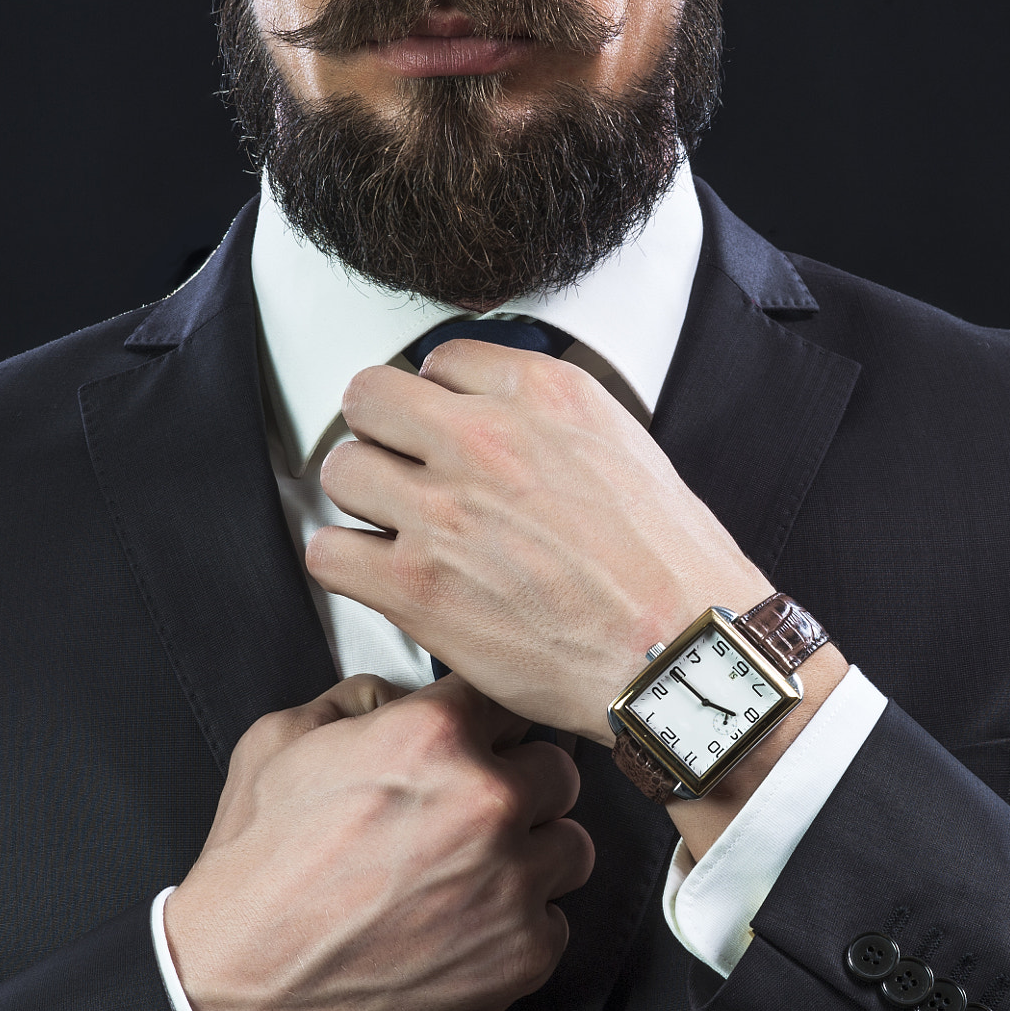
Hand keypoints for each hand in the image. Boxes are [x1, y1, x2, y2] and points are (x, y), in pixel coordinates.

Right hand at [161, 674, 592, 1010]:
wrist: (241, 988)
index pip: (506, 703)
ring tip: (471, 877)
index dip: (485, 729)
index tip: (475, 749)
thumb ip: (355, 698)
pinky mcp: (525, 954)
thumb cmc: (254, 871)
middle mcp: (487, 802)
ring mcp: (513, 881)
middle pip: (556, 771)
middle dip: (518, 789)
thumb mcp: (278, 743)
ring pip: (571, 847)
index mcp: (433, 736)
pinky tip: (461, 929)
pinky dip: (517, 927)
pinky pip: (555, 922)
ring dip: (532, 857)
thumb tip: (398, 693)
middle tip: (470, 818)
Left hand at [307, 340, 770, 740]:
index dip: (438, 401)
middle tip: (401, 470)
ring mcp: (444, 511)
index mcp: (544, 395)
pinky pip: (329, 552)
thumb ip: (550, 423)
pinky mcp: (416, 584)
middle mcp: (485, 440)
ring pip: (342, 470)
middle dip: (381, 435)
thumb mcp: (626, 448)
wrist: (681, 650)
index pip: (441, 360)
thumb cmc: (670, 569)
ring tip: (395, 527)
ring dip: (362, 499)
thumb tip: (504, 422)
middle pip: (370, 398)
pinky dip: (348, 564)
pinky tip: (382, 575)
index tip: (443, 430)